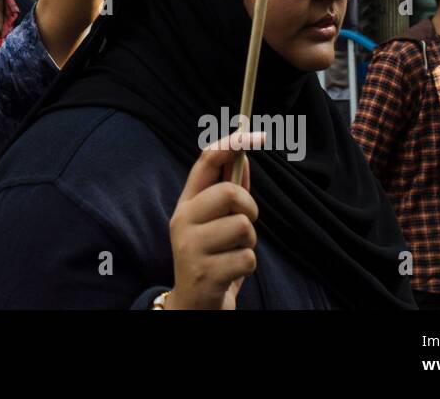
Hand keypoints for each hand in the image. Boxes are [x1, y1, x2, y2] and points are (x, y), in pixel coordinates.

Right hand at [167, 130, 263, 309]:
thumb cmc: (211, 258)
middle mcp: (182, 220)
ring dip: (249, 243)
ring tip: (233, 253)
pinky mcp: (204, 272)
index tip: (257, 135)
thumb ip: (228, 192)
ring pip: (243, 226)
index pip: (206, 162)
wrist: (194, 305)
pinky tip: (231, 272)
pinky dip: (247, 265)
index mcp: (186, 204)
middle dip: (250, 209)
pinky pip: (247, 258)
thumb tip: (245, 158)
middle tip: (243, 225)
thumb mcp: (216, 223)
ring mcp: (190, 247)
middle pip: (230, 193)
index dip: (232, 145)